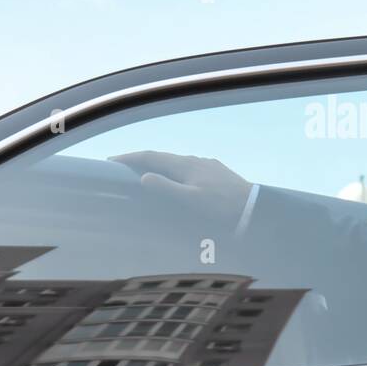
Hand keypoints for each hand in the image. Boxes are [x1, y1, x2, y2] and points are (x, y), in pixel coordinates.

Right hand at [107, 150, 251, 230]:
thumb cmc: (223, 207)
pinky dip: (174, 173)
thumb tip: (143, 177)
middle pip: (162, 158)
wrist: (255, 208)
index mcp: (186, 165)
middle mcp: (195, 161)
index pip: (151, 157)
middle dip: (141, 161)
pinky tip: (176, 181)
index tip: (111, 162)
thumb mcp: (192, 201)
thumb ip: (167, 189)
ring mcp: (207, 166)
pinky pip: (188, 169)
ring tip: (145, 175)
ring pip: (177, 163)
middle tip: (122, 168)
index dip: (130, 158)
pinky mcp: (216, 174)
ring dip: (158, 167)